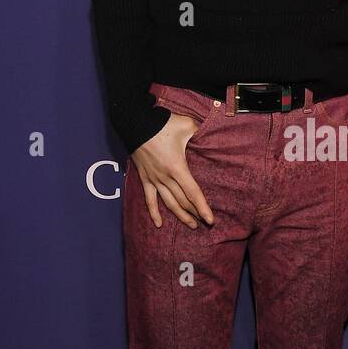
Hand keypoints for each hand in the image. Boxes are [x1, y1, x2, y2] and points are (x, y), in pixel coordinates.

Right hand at [131, 114, 214, 229]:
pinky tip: (159, 224)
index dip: (202, 207)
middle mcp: (165, 177)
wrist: (136, 123)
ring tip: (192, 225)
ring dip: (181, 216)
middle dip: (195, 213)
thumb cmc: (162, 124)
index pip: (193, 192)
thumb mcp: (187, 125)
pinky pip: (149, 199)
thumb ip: (201, 132)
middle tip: (206, 223)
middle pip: (183, 201)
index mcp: (177, 167)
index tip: (210, 220)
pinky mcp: (145, 178)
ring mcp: (154, 179)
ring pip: (169, 203)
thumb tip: (211, 135)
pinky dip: (154, 212)